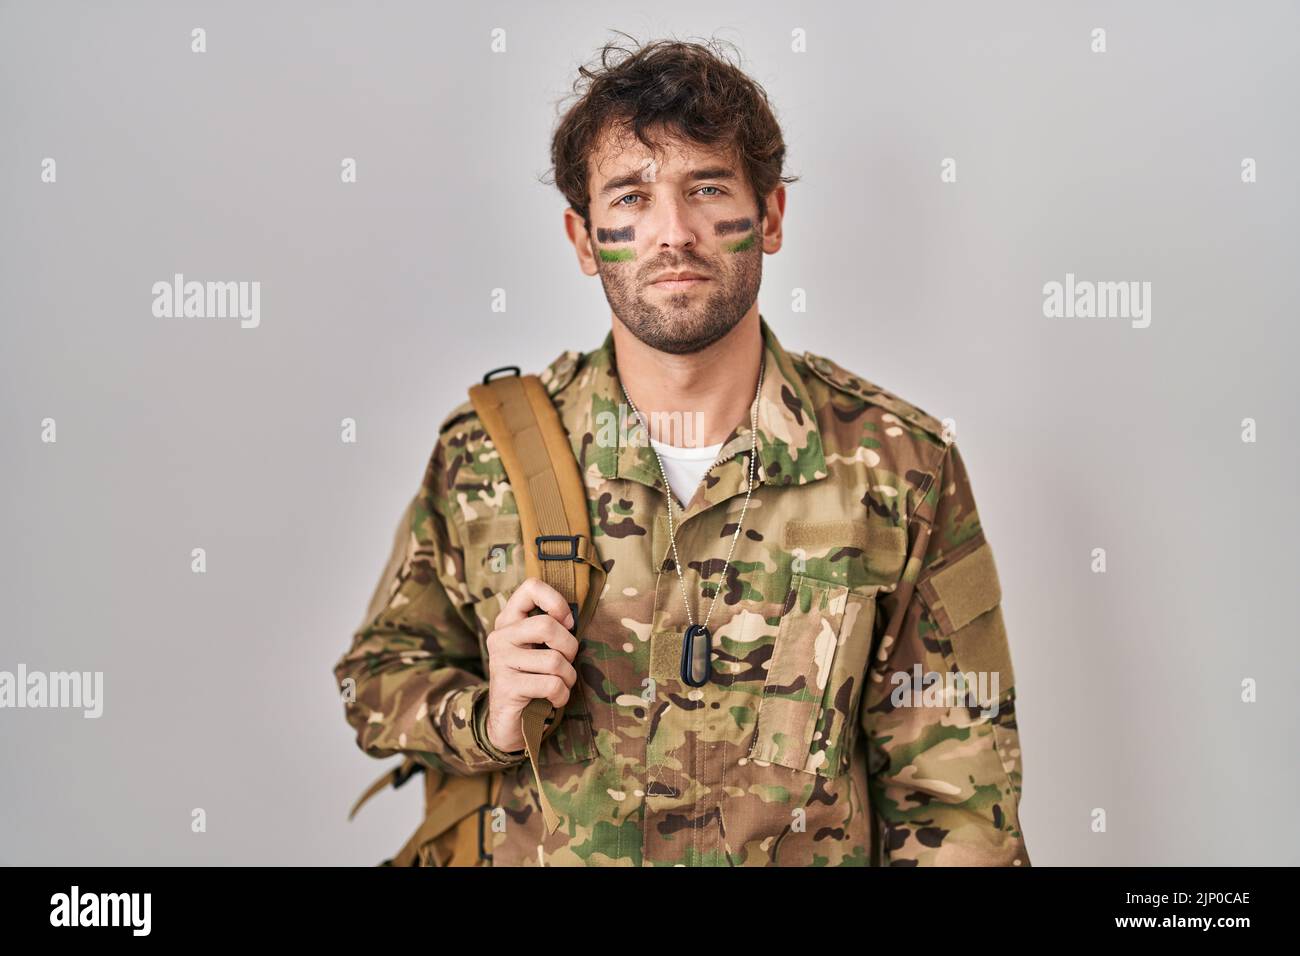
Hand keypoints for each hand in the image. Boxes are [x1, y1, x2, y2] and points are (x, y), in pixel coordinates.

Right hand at [483, 578, 578, 753]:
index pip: (531, 587)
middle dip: (569, 648)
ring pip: (554, 660)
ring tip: (561, 684)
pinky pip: (551, 684)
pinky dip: (562, 695)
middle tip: (566, 663)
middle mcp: (500, 636)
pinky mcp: (507, 687)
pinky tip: (554, 700)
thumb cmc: (533, 679)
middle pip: (547, 626)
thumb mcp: (539, 649)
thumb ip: (551, 629)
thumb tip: (575, 618)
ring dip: (568, 677)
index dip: (557, 601)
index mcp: (509, 620)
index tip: (567, 622)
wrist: (509, 722)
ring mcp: (501, 661)